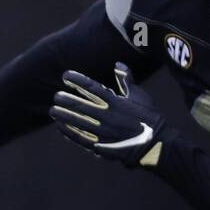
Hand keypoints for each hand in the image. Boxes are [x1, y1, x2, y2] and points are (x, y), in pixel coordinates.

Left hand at [50, 62, 166, 167]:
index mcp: (116, 102)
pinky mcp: (102, 145)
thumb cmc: (149, 118)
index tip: (66, 76)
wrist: (156, 144)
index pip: (92, 88)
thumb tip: (118, 64)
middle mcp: (108, 116)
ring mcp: (104, 132)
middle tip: (56, 95)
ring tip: (53, 110)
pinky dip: (70, 132)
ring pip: (79, 122)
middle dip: (67, 100)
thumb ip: (127, 80)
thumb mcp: (140, 96)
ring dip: (64, 116)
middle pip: (82, 106)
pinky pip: (82, 138)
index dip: (77, 80)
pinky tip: (61, 127)